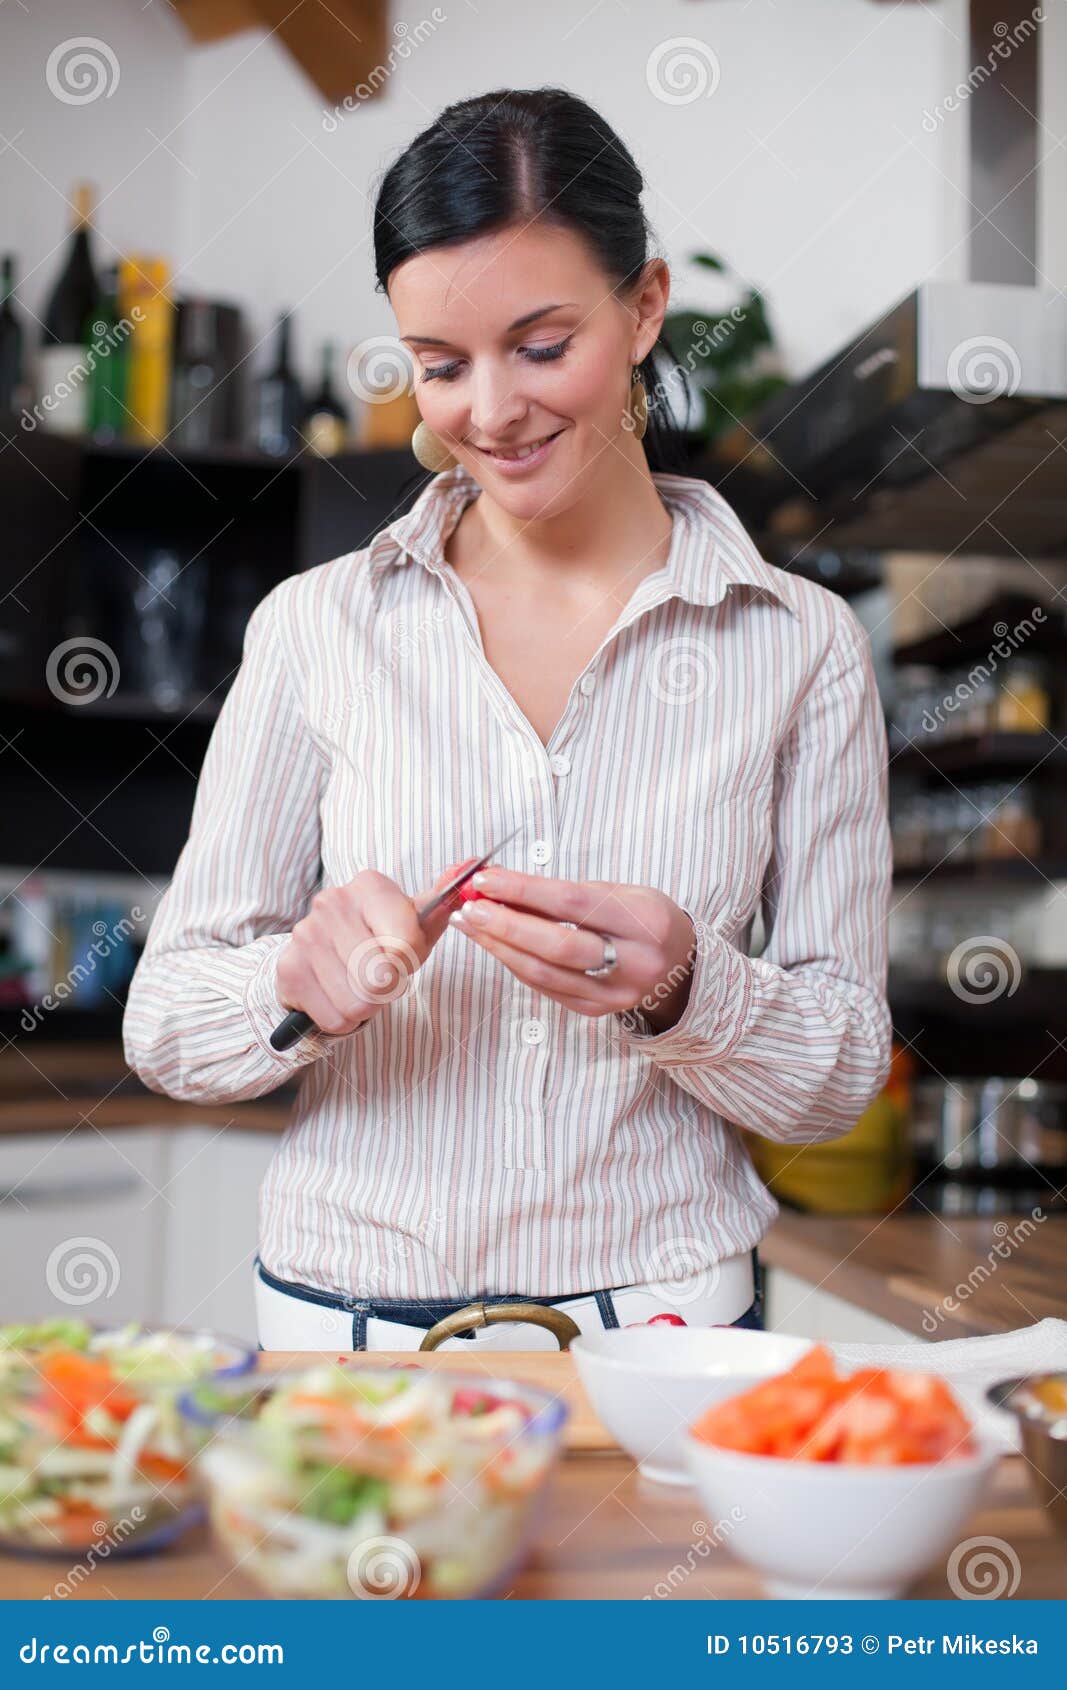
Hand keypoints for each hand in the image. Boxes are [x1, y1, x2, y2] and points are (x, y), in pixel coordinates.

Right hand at [276, 866, 458, 1036]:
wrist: (318, 956)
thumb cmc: (377, 939)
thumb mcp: (414, 922)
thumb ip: (442, 904)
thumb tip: (468, 871)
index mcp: (370, 886)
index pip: (406, 943)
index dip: (409, 960)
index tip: (400, 953)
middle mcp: (333, 902)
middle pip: (381, 978)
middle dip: (385, 988)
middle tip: (375, 974)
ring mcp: (306, 935)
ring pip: (358, 1003)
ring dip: (363, 1005)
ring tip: (355, 983)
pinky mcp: (289, 969)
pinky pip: (334, 1018)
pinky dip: (340, 1018)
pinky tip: (335, 993)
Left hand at [446, 866, 697, 1024]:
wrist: (680, 966)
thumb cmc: (644, 918)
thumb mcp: (620, 893)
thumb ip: (566, 894)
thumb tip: (503, 886)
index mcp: (645, 921)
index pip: (573, 903)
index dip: (525, 891)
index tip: (487, 879)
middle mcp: (635, 962)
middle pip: (557, 945)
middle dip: (506, 925)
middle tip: (471, 906)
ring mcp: (616, 993)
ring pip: (545, 973)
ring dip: (500, 947)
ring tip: (471, 924)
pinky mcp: (597, 1010)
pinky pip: (546, 987)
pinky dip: (516, 963)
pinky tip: (495, 945)